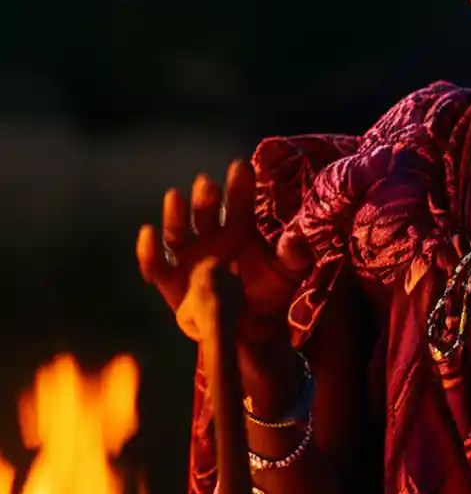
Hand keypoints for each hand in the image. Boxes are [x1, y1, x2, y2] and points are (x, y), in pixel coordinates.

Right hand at [136, 160, 307, 344]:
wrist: (254, 326)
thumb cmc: (271, 291)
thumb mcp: (288, 271)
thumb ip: (294, 253)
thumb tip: (298, 236)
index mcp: (239, 227)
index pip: (238, 202)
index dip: (239, 185)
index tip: (241, 167)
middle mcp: (211, 236)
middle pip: (205, 213)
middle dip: (206, 198)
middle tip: (208, 184)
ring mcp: (189, 256)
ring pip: (178, 232)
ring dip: (175, 215)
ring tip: (175, 196)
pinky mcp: (171, 280)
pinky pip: (156, 265)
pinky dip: (148, 250)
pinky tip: (148, 233)